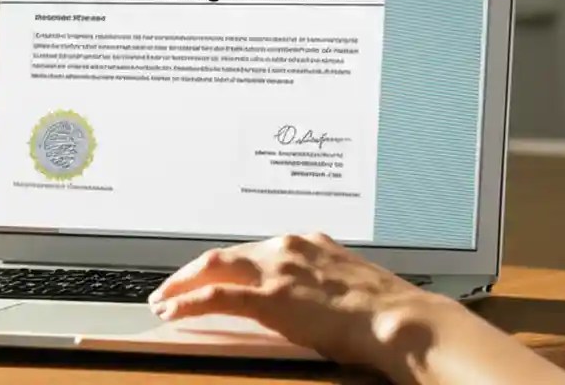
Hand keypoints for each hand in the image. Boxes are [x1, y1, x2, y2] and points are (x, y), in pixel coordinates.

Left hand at [147, 232, 452, 371]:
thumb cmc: (385, 312)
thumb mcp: (346, 286)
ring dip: (182, 284)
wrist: (401, 320)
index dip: (225, 264)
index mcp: (307, 244)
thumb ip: (320, 284)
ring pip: (212, 269)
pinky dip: (188, 302)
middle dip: (193, 271)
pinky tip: (172, 311)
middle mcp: (287, 248)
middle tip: (171, 285)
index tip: (209, 274)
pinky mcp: (270, 298)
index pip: (252, 250)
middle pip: (225, 255)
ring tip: (163, 299)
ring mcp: (276, 271)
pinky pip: (215, 298)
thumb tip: (311, 301)